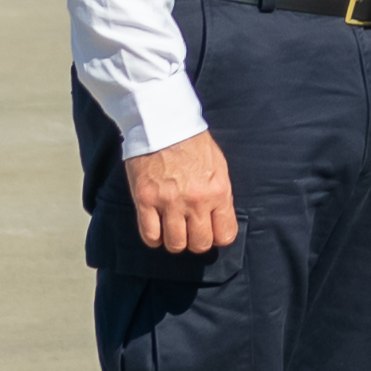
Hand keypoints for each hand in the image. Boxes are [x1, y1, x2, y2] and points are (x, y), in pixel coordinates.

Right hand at [123, 129, 236, 258]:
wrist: (164, 125)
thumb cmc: (194, 144)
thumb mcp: (219, 167)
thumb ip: (220, 195)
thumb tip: (219, 219)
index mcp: (218, 191)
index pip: (225, 234)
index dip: (219, 237)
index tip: (213, 232)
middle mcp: (195, 201)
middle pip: (199, 244)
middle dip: (197, 242)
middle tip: (192, 232)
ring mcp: (168, 202)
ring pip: (175, 244)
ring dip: (175, 242)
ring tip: (174, 230)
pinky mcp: (145, 201)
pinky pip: (149, 236)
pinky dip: (154, 238)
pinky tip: (157, 229)